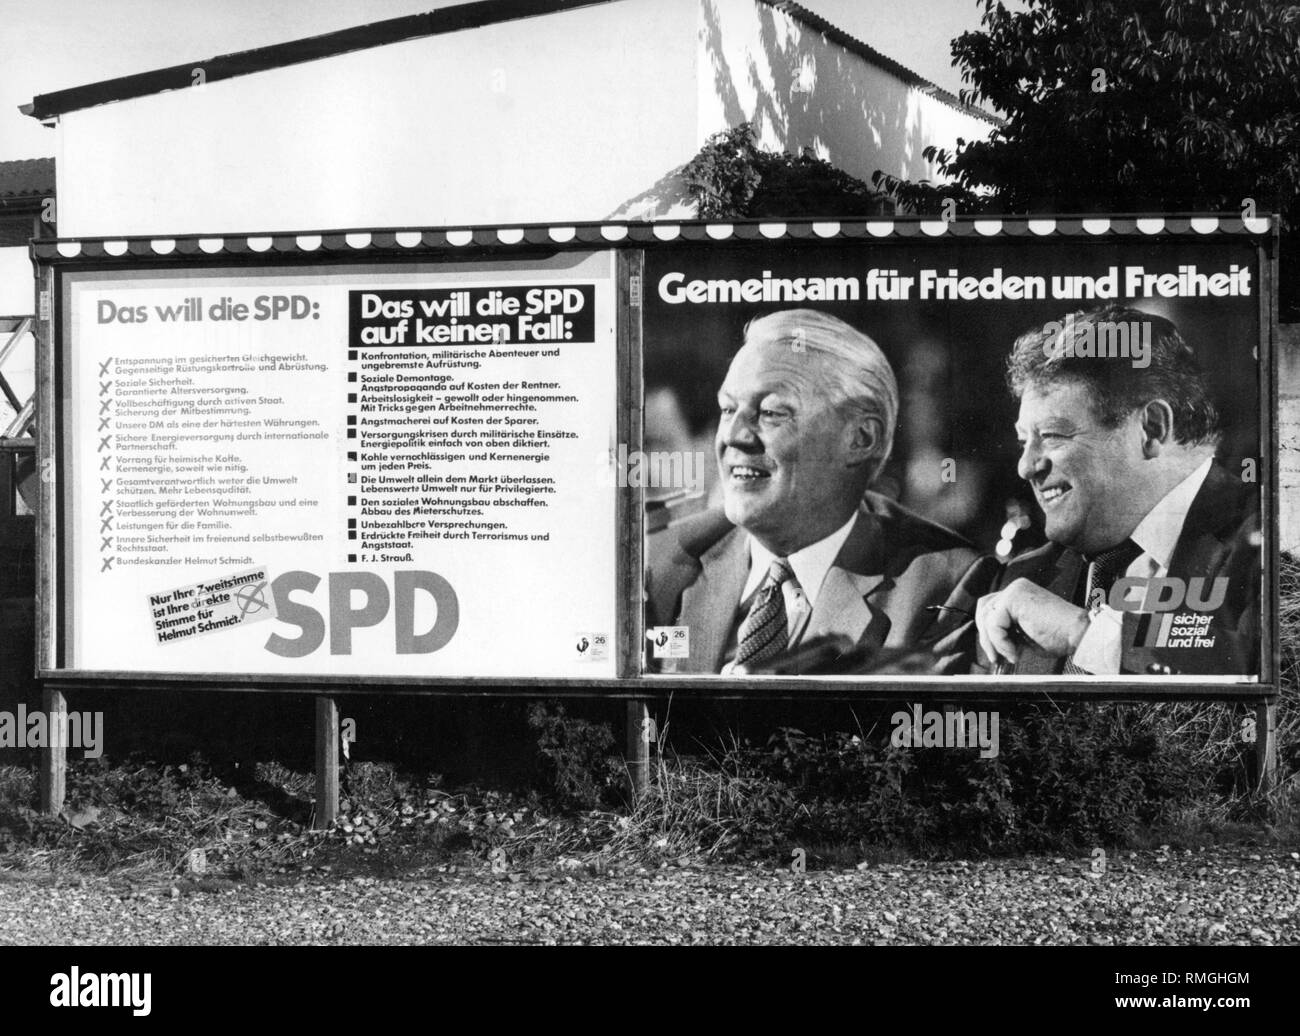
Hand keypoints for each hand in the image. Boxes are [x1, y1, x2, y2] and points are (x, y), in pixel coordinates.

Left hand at [975, 578, 1090, 666]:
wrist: (1078, 633)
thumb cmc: (1059, 636)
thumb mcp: (1024, 633)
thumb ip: (1007, 631)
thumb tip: (989, 642)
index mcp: (1018, 594)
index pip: (990, 608)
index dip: (988, 632)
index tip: (995, 652)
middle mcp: (1015, 588)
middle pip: (983, 610)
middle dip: (986, 636)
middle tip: (995, 656)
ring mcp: (1014, 591)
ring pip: (986, 618)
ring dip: (994, 642)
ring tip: (1009, 654)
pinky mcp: (1014, 598)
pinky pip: (994, 623)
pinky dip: (1000, 641)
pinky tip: (1014, 650)